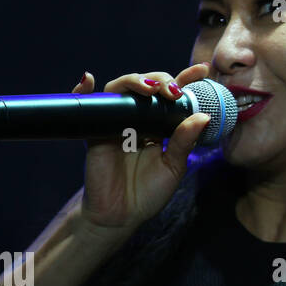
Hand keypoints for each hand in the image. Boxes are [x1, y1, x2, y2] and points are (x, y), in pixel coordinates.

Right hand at [73, 63, 214, 234]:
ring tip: (149, 89)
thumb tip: (202, 116)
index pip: (172, 95)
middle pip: (146, 86)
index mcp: (160, 124)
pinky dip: (84, 91)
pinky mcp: (95, 132)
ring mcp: (115, 122)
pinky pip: (87, 107)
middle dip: (160, 80)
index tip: (202, 70)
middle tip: (172, 91)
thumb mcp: (173, 167)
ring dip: (134, 81)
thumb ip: (183, 142)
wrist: (121, 216)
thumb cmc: (148, 192)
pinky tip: (88, 81)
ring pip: (120, 90)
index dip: (185, 79)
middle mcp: (138, 118)